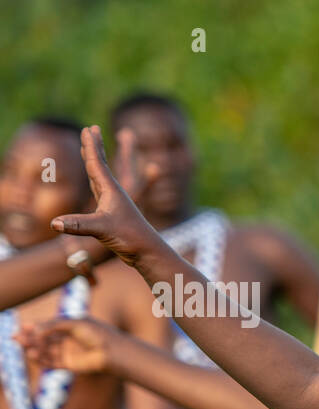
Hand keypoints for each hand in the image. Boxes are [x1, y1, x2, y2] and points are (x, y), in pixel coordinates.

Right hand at [16, 317, 118, 374]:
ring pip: (45, 351)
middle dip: (29, 338)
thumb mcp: (73, 323)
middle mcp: (66, 339)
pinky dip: (41, 360)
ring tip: (25, 348)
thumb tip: (34, 330)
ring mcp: (67, 352)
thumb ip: (53, 324)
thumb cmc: (97, 333)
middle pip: (43, 339)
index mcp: (68, 326)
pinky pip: (51, 363)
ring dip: (34, 349)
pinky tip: (34, 356)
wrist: (112, 351)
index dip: (33, 327)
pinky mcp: (69, 364)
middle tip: (16, 338)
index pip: (46, 326)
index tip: (22, 326)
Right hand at [50, 126, 161, 266]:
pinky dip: (95, 180)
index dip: (91, 146)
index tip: (88, 129)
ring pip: (101, 176)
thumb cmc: (129, 238)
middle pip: (101, 164)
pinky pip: (100, 191)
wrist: (147, 253)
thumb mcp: (102, 229)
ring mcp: (113, 203)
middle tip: (92, 128)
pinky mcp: (112, 213)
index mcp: (112, 191)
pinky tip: (94, 180)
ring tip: (89, 149)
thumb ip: (78, 224)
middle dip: (95, 146)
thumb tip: (54, 223)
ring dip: (95, 161)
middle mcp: (114, 194)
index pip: (97, 164)